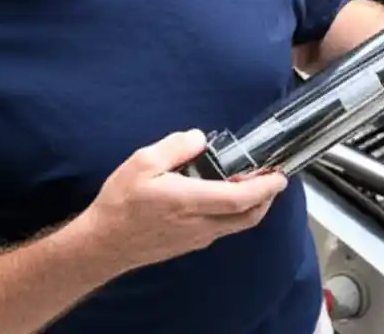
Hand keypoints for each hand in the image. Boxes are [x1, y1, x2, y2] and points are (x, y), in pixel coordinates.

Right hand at [80, 129, 287, 276]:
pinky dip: (234, 212)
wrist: (104, 244)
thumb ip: (175, 147)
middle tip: (272, 177)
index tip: (280, 175)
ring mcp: (198, 238)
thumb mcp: (142, 163)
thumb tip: (200, 138)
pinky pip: (223, 228)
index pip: (241, 198)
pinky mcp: (191, 244)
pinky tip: (223, 196)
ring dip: (251, 205)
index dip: (266, 187)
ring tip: (250, 183)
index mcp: (190, 201)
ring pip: (238, 224)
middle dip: (268, 197)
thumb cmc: (120, 204)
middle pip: (249, 216)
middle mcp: (200, 224)